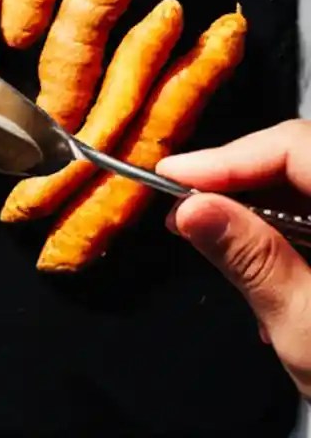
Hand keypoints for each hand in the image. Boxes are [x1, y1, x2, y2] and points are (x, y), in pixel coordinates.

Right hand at [159, 120, 310, 395]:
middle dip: (240, 182)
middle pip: (305, 159)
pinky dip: (290, 232)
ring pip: (310, 185)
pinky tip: (268, 269)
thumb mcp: (305, 325)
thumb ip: (251, 258)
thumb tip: (193, 209)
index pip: (300, 148)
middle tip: (185, 207)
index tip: (175, 176)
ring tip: (220, 246)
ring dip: (260, 212)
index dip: (230, 158)